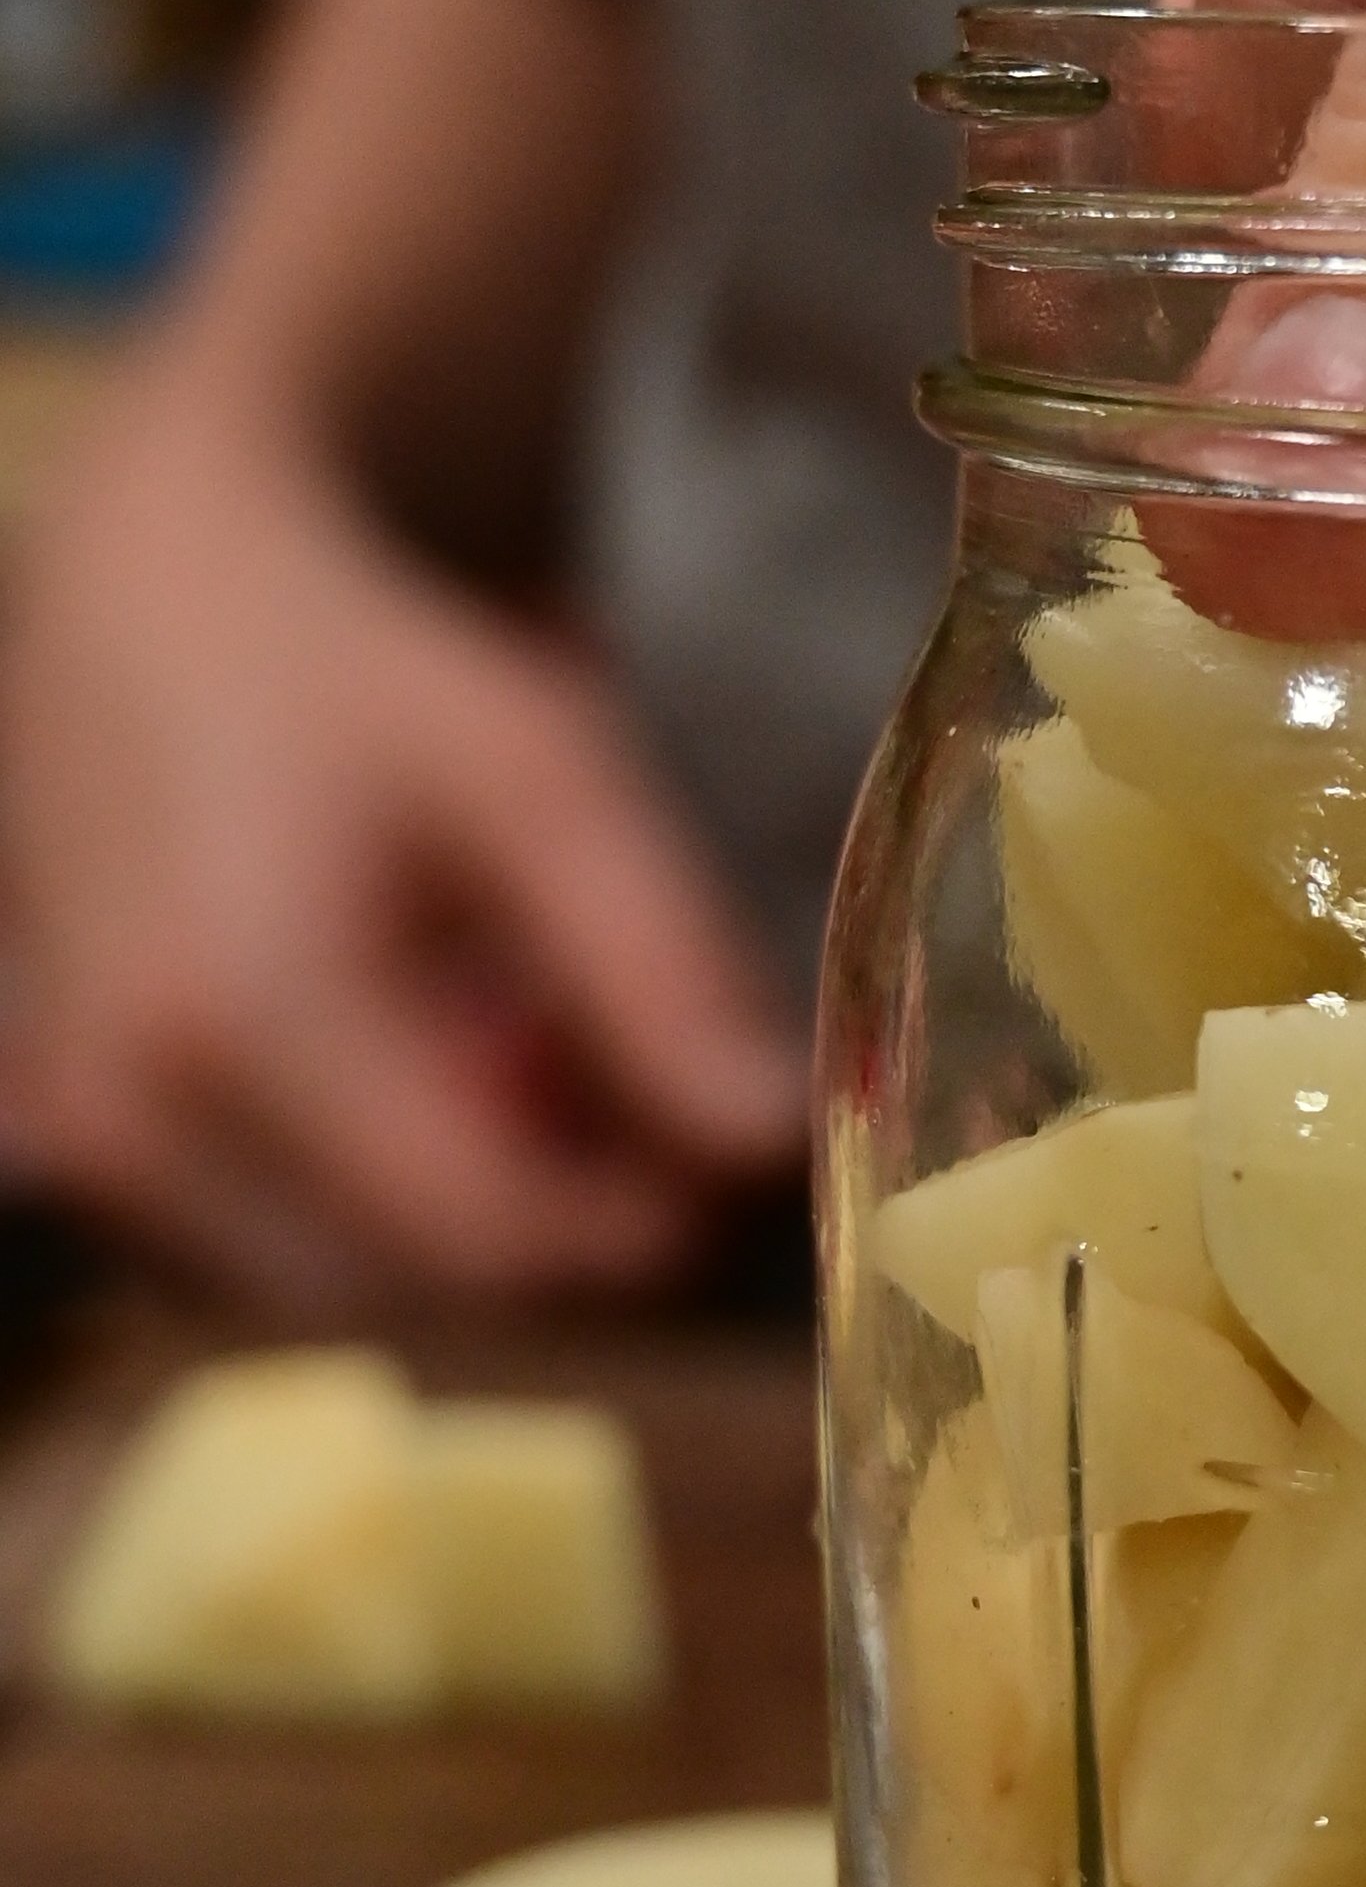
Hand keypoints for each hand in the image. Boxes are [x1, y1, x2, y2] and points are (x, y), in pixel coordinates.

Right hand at [0, 376, 807, 1305]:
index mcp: (246, 1014)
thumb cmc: (354, 679)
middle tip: (628, 1091)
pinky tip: (408, 1060)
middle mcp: (135, 1107)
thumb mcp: (532, 778)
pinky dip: (366, 1189)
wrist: (144, 609)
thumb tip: (767, 1137)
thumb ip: (654, 964)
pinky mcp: (76, 1142)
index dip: (630, 1225)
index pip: (481, 1232)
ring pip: (343, 1277)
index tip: (728, 1171)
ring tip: (510, 1047)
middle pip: (416, 1276)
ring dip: (458, 1208)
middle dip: (549, 1215)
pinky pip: (265, 1238)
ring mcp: (85, 1137)